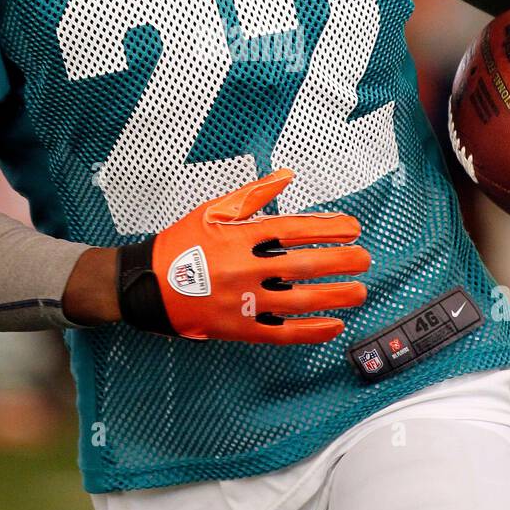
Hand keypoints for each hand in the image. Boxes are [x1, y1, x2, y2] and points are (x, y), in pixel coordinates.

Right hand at [117, 168, 370, 343]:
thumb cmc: (179, 246)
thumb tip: (286, 176)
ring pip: (299, 300)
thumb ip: (252, 195)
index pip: (295, 230)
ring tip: (359, 292)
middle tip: (364, 259)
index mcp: (240, 238)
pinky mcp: (240, 329)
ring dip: (334, 296)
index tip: (353, 229)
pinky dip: (310, 331)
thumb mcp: (211, 211)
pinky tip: (333, 326)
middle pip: (303, 265)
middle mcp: (245, 270)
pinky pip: (282, 333)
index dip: (328, 229)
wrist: (145, 286)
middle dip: (340, 262)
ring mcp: (243, 302)